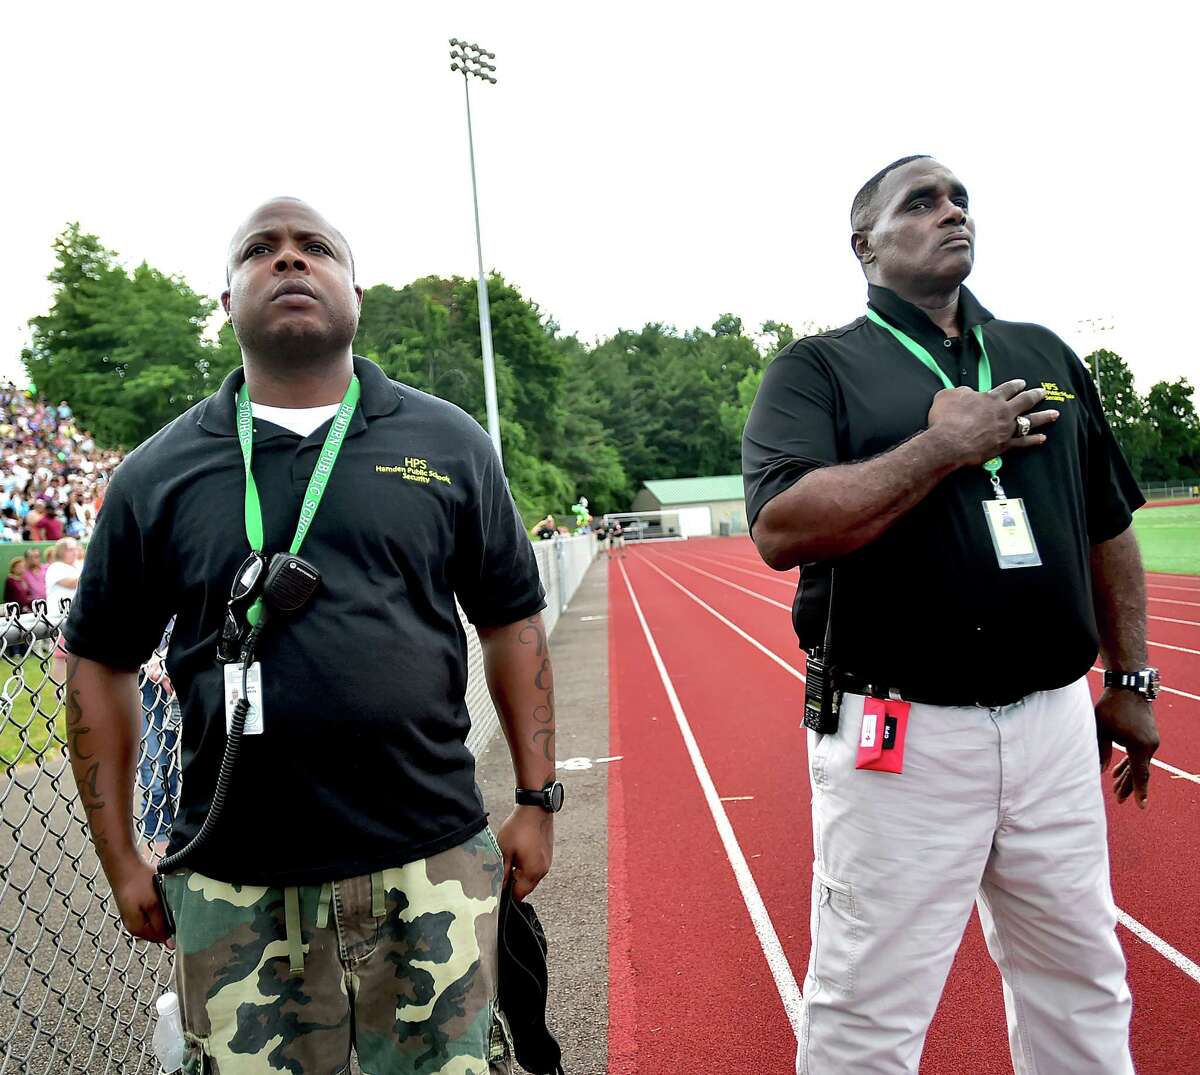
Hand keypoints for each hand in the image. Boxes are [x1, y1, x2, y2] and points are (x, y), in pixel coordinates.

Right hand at [111, 859, 173, 945]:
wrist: (123, 865)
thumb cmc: (138, 884)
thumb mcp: (153, 904)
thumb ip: (161, 924)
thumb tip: (170, 945)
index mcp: (138, 929)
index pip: (161, 939)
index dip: (174, 932)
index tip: (186, 920)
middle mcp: (133, 927)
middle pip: (158, 931)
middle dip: (169, 922)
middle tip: (180, 909)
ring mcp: (133, 917)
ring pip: (155, 921)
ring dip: (164, 914)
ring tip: (171, 901)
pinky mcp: (134, 907)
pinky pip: (150, 912)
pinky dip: (158, 907)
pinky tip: (162, 897)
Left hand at [496, 806, 553, 900]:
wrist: (535, 808)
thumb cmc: (519, 828)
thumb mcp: (504, 851)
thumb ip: (503, 872)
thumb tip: (500, 887)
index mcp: (533, 872)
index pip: (519, 894)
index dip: (507, 894)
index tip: (498, 887)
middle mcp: (543, 870)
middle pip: (526, 887)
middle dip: (514, 883)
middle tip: (502, 871)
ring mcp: (547, 861)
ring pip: (531, 877)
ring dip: (520, 874)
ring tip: (510, 860)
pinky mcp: (547, 853)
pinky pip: (536, 866)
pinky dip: (527, 865)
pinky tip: (519, 853)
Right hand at [927, 379, 1056, 468]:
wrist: (949, 443)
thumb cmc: (946, 418)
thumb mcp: (948, 396)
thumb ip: (961, 392)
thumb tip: (967, 392)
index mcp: (991, 398)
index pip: (1007, 388)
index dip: (1015, 385)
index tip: (1022, 383)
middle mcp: (1003, 412)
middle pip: (1024, 401)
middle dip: (1035, 396)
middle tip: (1043, 393)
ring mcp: (1006, 429)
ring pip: (1030, 421)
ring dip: (1043, 416)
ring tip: (1054, 414)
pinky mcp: (1004, 445)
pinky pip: (1023, 442)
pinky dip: (1034, 440)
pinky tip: (1042, 438)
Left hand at [1095, 687, 1159, 807]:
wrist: (1129, 687)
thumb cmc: (1111, 707)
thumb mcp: (1101, 729)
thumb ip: (1101, 751)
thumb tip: (1100, 771)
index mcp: (1139, 746)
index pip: (1140, 774)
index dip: (1139, 791)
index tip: (1142, 806)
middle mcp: (1150, 745)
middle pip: (1139, 771)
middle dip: (1128, 786)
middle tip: (1119, 800)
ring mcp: (1151, 741)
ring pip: (1139, 763)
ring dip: (1127, 776)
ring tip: (1116, 789)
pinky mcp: (1148, 736)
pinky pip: (1139, 755)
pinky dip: (1129, 763)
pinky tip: (1118, 771)